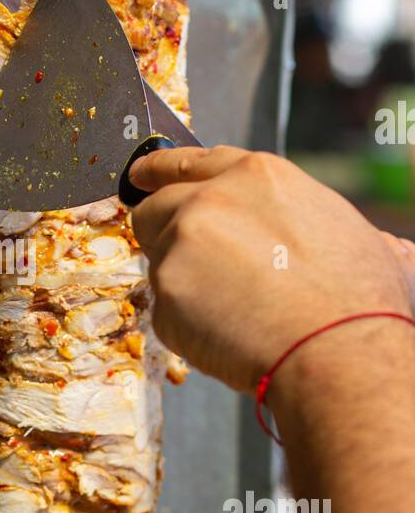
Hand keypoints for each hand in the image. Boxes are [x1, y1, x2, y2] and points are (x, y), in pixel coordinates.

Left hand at [129, 146, 412, 392]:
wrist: (338, 353)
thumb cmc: (357, 300)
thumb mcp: (354, 234)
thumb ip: (324, 225)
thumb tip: (370, 244)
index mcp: (256, 176)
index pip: (189, 160)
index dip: (160, 169)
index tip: (142, 176)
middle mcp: (210, 201)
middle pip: (157, 208)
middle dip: (164, 232)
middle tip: (193, 265)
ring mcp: (181, 245)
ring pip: (158, 261)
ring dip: (182, 282)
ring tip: (232, 309)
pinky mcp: (166, 294)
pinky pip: (165, 309)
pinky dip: (186, 325)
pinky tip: (227, 334)